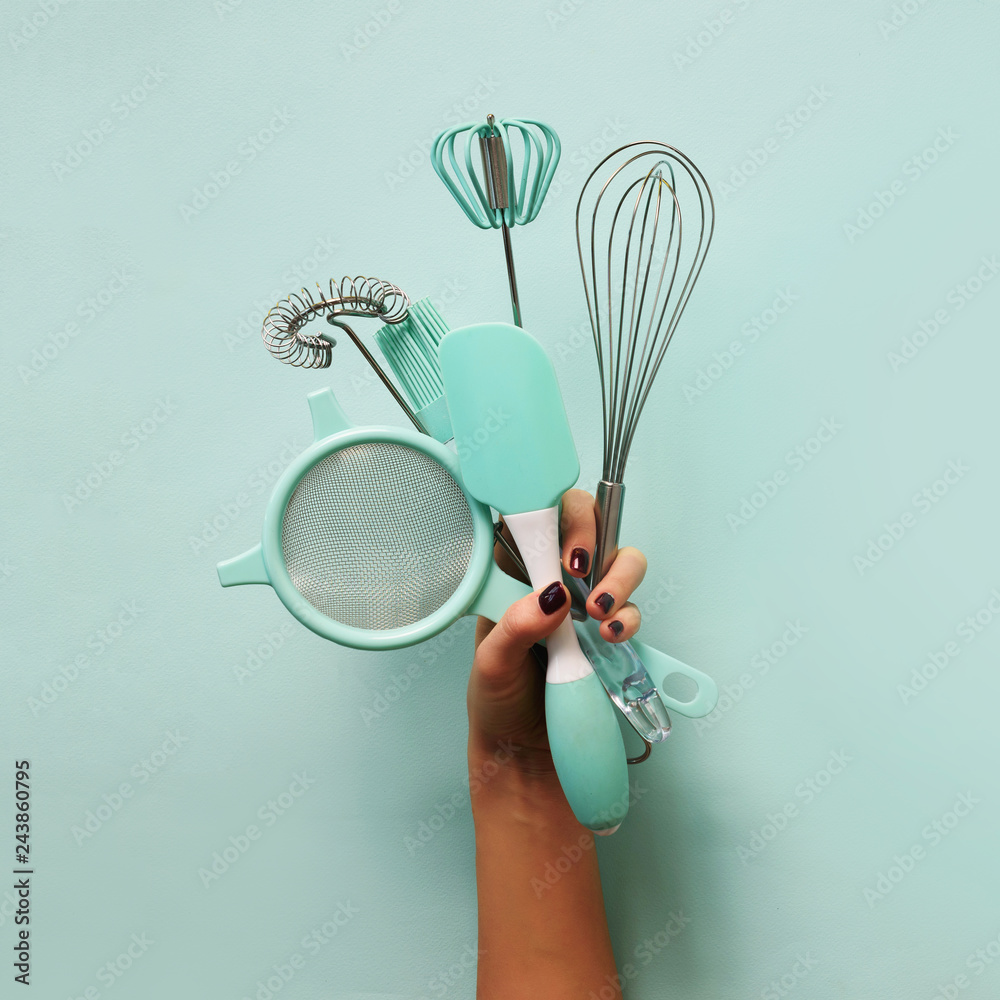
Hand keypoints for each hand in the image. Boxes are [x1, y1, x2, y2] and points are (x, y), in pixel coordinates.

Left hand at [466, 488, 647, 783]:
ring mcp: (584, 603)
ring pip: (618, 560)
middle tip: (581, 570)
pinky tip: (613, 637)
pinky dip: (630, 616)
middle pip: (587, 524)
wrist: (526, 756)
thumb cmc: (497, 703)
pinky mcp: (609, 632)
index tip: (559, 542)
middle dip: (593, 538)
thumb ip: (516, 627)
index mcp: (512, 573)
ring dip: (618, 578)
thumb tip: (552, 596)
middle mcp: (551, 579)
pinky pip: (632, 608)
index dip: (553, 513)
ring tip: (601, 614)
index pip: (536, 516)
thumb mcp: (492, 664)